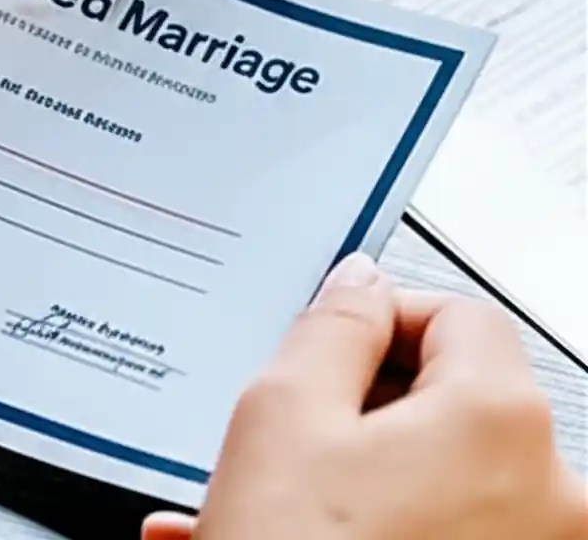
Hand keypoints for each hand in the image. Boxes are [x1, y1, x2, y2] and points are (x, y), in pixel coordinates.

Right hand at [141, 254, 586, 538]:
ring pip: (421, 487)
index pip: (456, 314)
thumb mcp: (280, 416)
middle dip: (344, 413)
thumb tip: (360, 282)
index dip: (373, 318)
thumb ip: (329, 326)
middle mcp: (547, 499)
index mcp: (503, 425)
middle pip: (442, 406)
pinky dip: (358, 533)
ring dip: (333, 484)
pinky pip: (426, 539)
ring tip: (248, 506)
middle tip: (274, 435)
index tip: (320, 346)